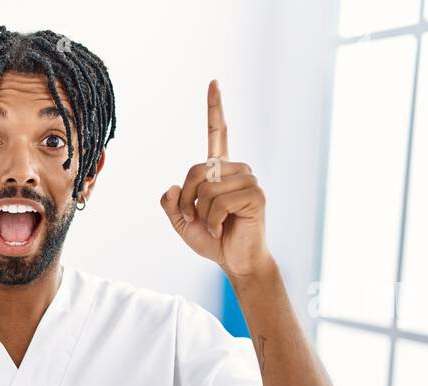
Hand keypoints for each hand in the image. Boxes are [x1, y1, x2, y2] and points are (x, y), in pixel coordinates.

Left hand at [160, 79, 271, 277]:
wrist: (236, 260)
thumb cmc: (212, 239)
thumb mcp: (182, 223)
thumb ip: (171, 205)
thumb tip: (171, 188)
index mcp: (220, 170)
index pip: (218, 134)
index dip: (215, 109)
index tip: (214, 83)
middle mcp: (236, 169)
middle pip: (196, 171)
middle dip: (187, 201)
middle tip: (197, 220)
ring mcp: (249, 179)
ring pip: (206, 189)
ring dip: (202, 214)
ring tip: (215, 225)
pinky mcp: (256, 195)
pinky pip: (218, 203)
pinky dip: (213, 222)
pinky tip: (224, 228)